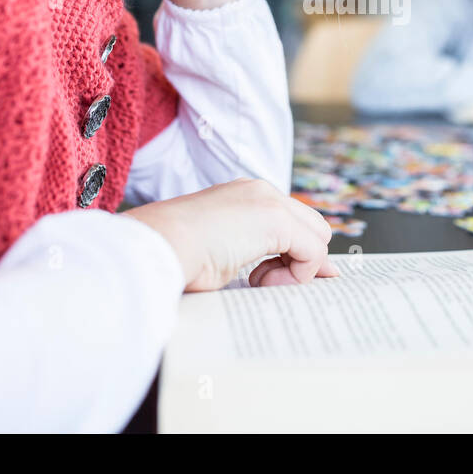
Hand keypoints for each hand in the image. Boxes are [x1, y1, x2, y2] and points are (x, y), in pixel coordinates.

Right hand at [123, 178, 337, 290]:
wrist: (155, 246)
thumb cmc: (177, 258)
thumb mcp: (224, 254)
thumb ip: (257, 256)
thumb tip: (295, 272)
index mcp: (243, 196)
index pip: (292, 222)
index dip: (296, 254)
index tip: (276, 280)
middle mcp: (259, 192)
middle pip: (313, 227)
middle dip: (300, 260)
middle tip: (264, 282)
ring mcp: (268, 201)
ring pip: (317, 239)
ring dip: (295, 269)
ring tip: (256, 282)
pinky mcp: (275, 219)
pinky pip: (312, 253)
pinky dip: (295, 275)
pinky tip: (258, 281)